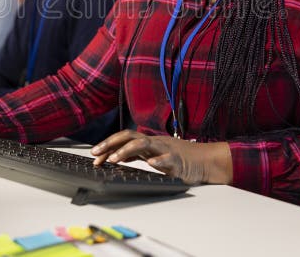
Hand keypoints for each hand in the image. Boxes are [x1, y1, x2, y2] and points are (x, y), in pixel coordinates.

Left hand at [90, 130, 232, 184]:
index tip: (94, 155)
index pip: (123, 138)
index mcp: (148, 142)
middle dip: (110, 144)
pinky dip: (158, 161)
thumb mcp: (152, 154)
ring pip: (144, 145)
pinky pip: (167, 159)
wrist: (205, 160)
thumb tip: (113, 157)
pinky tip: (151, 164)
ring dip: (127, 150)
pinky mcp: (178, 161)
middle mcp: (154, 143)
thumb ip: (135, 155)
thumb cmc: (178, 158)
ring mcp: (166, 150)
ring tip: (114, 159)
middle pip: (129, 137)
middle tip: (96, 154)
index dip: (107, 144)